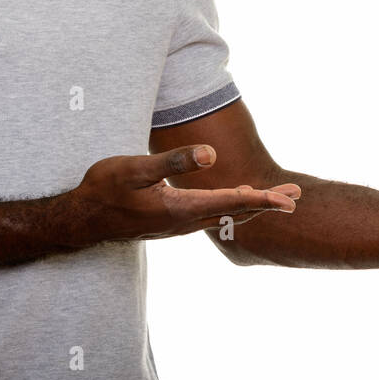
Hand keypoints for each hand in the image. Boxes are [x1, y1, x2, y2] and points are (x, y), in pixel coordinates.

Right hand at [69, 144, 300, 243]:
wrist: (82, 220)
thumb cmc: (104, 189)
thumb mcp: (135, 168)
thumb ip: (173, 161)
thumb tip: (211, 154)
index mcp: (182, 208)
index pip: (232, 203)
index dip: (263, 198)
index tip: (290, 199)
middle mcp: (186, 221)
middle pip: (236, 213)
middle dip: (267, 204)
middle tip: (296, 195)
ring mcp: (178, 225)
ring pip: (225, 216)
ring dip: (251, 206)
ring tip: (276, 197)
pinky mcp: (171, 222)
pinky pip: (212, 216)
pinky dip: (231, 208)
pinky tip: (235, 198)